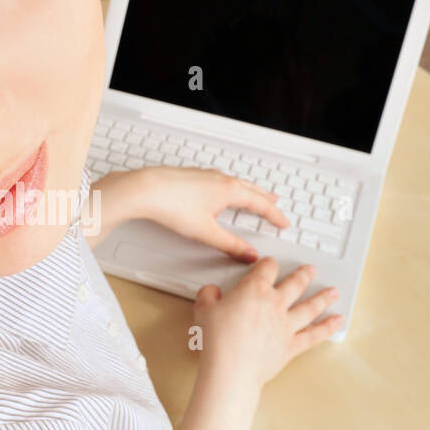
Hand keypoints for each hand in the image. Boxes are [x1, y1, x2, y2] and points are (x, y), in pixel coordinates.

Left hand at [137, 165, 289, 261]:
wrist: (145, 189)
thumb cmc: (172, 206)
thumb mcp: (206, 232)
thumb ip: (230, 245)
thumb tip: (248, 254)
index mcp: (230, 191)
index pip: (261, 204)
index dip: (274, 215)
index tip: (283, 222)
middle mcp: (221, 179)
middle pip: (251, 189)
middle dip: (265, 199)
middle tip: (275, 204)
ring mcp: (206, 175)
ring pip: (235, 182)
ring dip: (249, 190)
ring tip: (253, 195)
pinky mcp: (193, 176)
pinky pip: (221, 180)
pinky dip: (231, 186)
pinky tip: (222, 190)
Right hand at [190, 258, 341, 387]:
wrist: (231, 369)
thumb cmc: (217, 341)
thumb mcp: (203, 309)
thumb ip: (209, 295)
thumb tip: (211, 291)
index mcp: (254, 290)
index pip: (266, 268)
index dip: (268, 263)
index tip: (269, 263)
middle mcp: (274, 304)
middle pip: (295, 283)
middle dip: (304, 274)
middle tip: (310, 270)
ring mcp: (286, 325)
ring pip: (310, 307)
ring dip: (323, 297)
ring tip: (333, 291)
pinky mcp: (292, 345)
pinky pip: (314, 335)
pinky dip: (327, 328)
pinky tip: (337, 322)